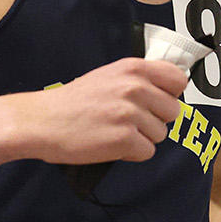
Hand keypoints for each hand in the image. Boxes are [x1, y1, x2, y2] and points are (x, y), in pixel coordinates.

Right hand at [22, 57, 186, 164]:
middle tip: (128, 121)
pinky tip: (111, 145)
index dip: (169, 95)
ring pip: (160, 134)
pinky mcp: (124, 139)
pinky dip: (131, 154)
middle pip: (173, 111)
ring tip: (114, 132)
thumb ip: (138, 80)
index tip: (154, 102)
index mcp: (133, 68)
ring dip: (141, 138)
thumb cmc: (73, 102)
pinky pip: (147, 152)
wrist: (42, 121)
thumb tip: (167, 93)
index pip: (178, 80)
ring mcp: (130, 114)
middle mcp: (135, 87)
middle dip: (155, 120)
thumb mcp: (108, 76)